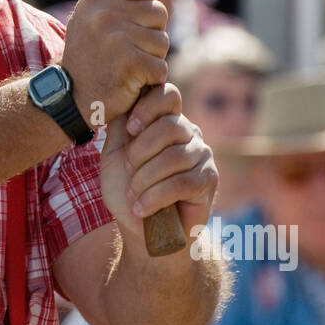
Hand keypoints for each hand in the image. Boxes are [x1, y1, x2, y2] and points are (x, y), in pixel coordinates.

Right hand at [61, 0, 169, 124]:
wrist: (70, 98)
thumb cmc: (86, 55)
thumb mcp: (86, 14)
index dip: (145, 2)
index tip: (133, 21)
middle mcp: (105, 13)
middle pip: (159, 13)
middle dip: (150, 35)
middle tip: (127, 51)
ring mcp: (117, 37)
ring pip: (162, 41)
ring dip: (151, 59)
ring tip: (127, 67)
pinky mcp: (129, 63)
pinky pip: (161, 67)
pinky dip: (150, 80)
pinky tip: (130, 82)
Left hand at [99, 81, 218, 245]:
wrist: (140, 229)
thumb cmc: (127, 190)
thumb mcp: (115, 153)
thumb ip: (120, 124)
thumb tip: (122, 95)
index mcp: (166, 120)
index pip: (167, 95)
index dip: (147, 107)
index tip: (130, 130)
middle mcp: (189, 132)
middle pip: (169, 126)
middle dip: (141, 152)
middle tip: (129, 171)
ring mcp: (202, 155)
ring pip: (175, 157)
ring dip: (146, 179)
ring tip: (133, 194)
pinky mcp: (209, 180)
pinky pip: (183, 182)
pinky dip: (156, 197)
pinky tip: (142, 208)